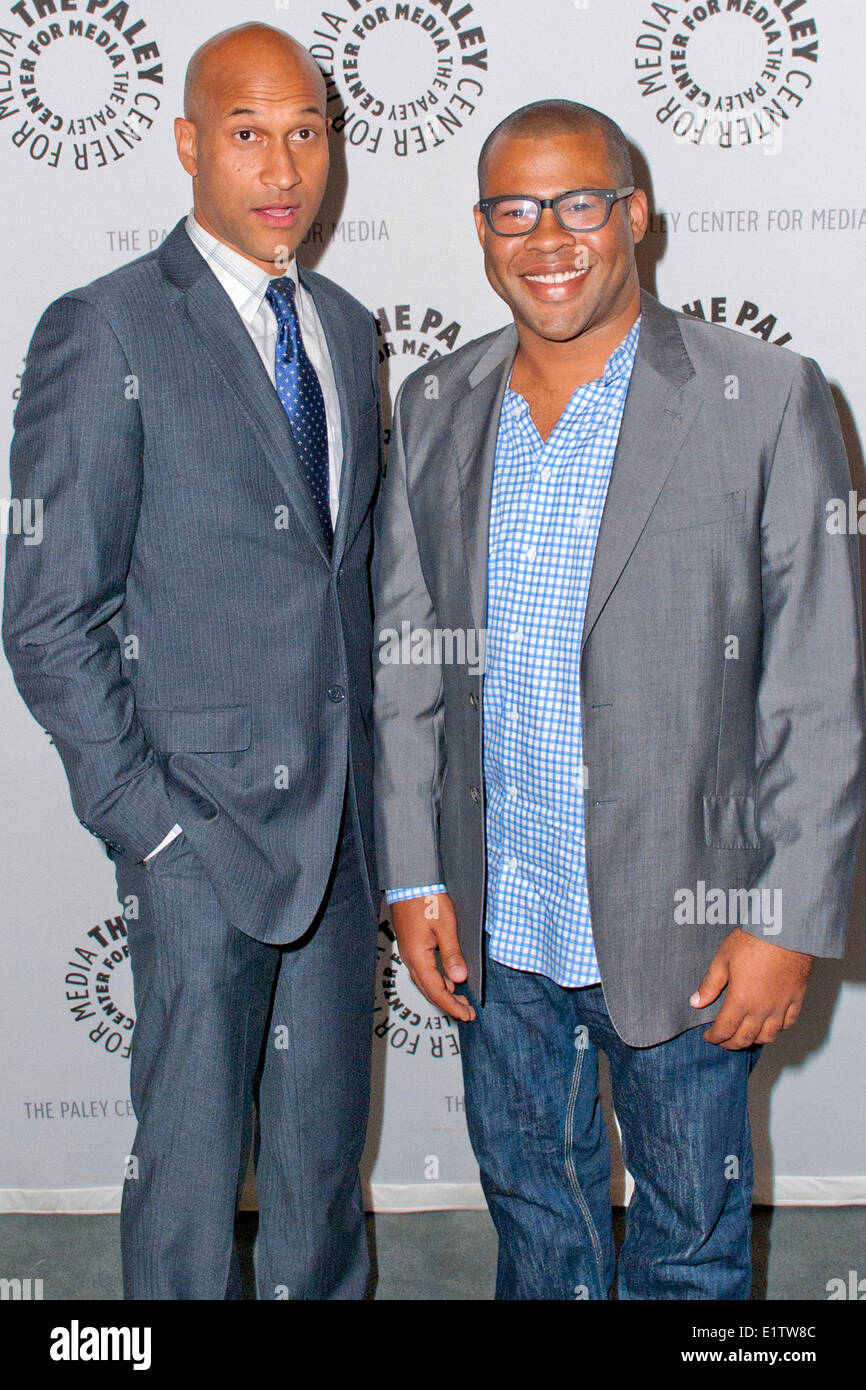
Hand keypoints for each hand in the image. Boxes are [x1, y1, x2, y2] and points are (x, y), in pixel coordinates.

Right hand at [390, 893, 475, 1022]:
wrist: (410, 881)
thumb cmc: (427, 900)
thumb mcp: (445, 926)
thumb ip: (452, 954)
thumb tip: (458, 979)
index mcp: (418, 957)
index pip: (436, 991)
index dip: (451, 1006)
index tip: (466, 1015)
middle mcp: (410, 959)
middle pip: (429, 990)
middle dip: (448, 1004)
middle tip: (467, 1014)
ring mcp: (409, 952)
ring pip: (426, 982)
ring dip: (443, 993)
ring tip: (461, 1001)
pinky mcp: (411, 946)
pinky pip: (423, 971)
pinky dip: (437, 981)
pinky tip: (448, 980)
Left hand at [691, 927, 812, 1048]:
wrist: (785, 931)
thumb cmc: (753, 941)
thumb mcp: (723, 959)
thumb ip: (710, 984)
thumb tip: (696, 1003)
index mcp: (741, 1001)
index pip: (725, 1030)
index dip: (714, 1037)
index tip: (708, 1037)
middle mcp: (762, 1010)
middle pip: (746, 1038)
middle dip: (731, 1043)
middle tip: (723, 1041)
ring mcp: (781, 1007)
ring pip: (769, 1036)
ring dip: (754, 1040)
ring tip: (745, 1036)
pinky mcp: (796, 999)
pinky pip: (788, 1024)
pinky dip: (778, 1030)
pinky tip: (771, 1026)